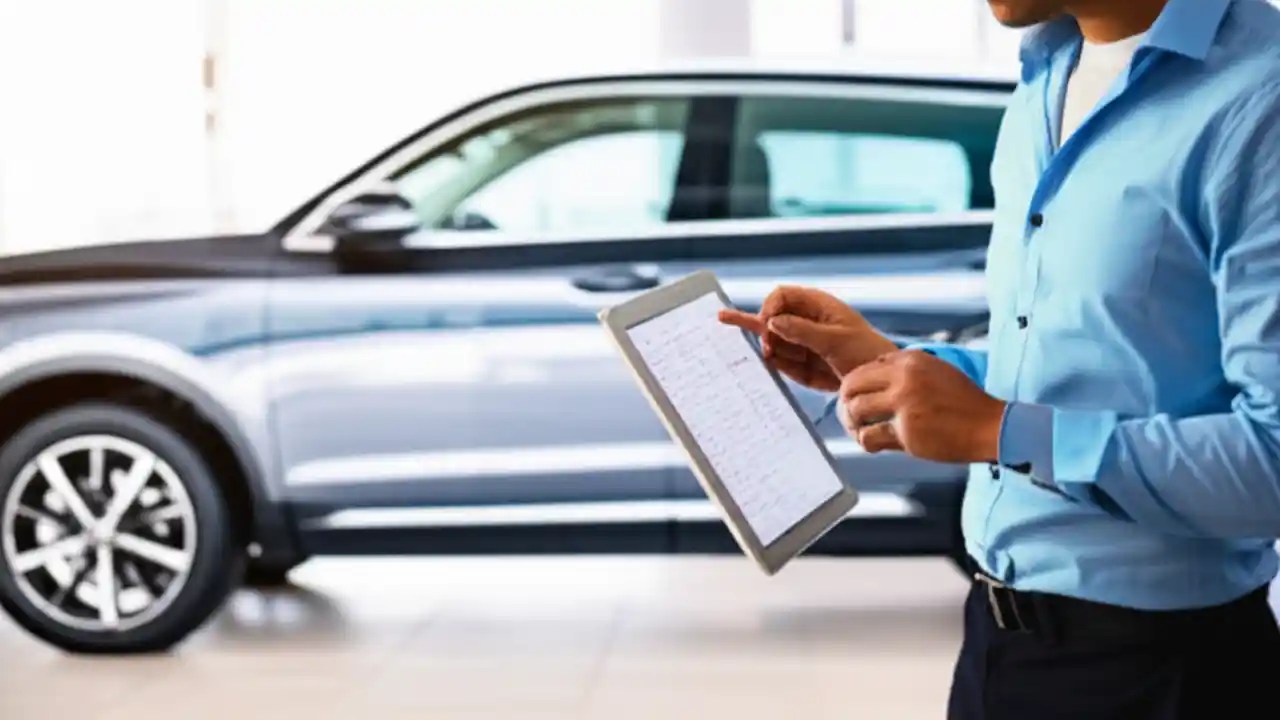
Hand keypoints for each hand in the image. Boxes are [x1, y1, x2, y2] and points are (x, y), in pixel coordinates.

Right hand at [719, 286, 896, 391]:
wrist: (878, 382)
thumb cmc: (864, 352)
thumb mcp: (835, 341)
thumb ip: (802, 331)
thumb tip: (771, 322)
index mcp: (815, 305)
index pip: (781, 296)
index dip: (769, 308)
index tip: (766, 326)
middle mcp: (804, 320)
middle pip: (770, 318)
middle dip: (766, 333)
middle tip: (768, 350)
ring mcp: (800, 342)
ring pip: (772, 342)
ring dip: (773, 351)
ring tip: (790, 360)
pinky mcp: (799, 362)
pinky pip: (780, 362)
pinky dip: (780, 366)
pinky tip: (793, 368)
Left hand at [839, 350, 1005, 462]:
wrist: (989, 426)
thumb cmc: (964, 403)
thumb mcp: (936, 371)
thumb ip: (906, 370)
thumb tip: (873, 374)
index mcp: (911, 359)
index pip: (865, 367)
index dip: (857, 384)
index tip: (859, 397)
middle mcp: (904, 377)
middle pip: (852, 384)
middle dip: (846, 401)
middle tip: (851, 415)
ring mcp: (904, 403)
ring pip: (855, 409)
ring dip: (852, 423)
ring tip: (861, 430)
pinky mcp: (906, 431)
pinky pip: (869, 436)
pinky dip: (866, 442)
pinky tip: (874, 444)